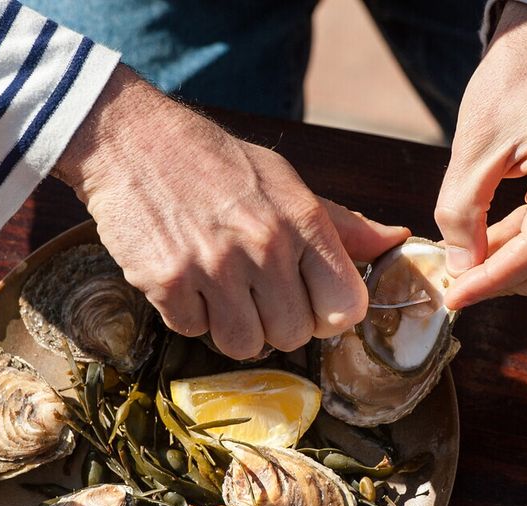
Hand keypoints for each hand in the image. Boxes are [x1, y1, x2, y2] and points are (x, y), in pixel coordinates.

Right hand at [53, 66, 408, 359]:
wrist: (131, 140)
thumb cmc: (214, 161)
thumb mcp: (283, 181)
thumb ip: (338, 223)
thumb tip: (395, 239)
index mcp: (300, 220)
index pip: (346, 306)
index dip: (327, 314)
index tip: (306, 300)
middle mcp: (264, 246)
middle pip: (293, 335)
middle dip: (273, 322)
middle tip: (250, 292)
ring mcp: (214, 267)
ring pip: (243, 344)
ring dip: (229, 326)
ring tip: (216, 288)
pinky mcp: (168, 282)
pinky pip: (192, 330)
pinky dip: (186, 313)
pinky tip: (181, 276)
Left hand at [434, 1, 526, 309]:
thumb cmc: (514, 80)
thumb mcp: (473, 147)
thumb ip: (461, 212)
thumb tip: (461, 268)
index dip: (493, 282)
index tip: (454, 296)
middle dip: (514, 284)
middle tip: (462, 283)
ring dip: (518, 266)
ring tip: (466, 256)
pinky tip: (486, 238)